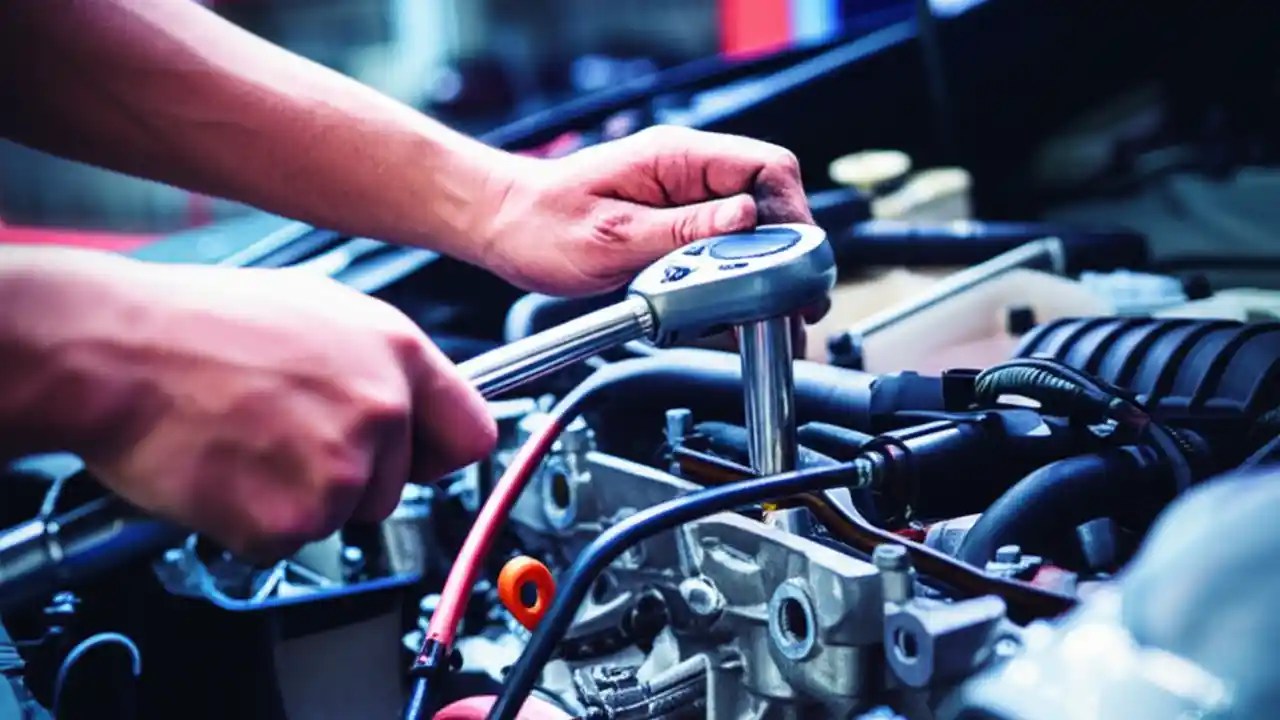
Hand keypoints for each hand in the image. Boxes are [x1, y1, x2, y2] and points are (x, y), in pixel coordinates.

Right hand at [39, 255, 495, 559]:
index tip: (420, 459)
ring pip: (343, 515)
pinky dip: (255, 521)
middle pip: (398, 486)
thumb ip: (381, 360)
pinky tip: (227, 469)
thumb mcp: (320, 308)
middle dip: (351, 474)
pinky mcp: (289, 521)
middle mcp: (380, 413)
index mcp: (396, 355)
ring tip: (250, 442)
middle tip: (287, 435)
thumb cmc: (198, 323)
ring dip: (300, 496)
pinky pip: (288, 541)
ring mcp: (338, 471)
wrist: (113, 353)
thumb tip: (412, 396)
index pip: (472, 435)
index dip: (439, 452)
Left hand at [478, 125, 813, 296]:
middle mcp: (687, 175)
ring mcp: (684, 202)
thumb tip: (746, 222)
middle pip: (769, 204)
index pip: (767, 167)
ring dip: (760, 275)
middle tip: (792, 302)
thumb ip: (682, 230)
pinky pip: (720, 253)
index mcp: (677, 158)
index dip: (791, 214)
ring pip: (751, 234)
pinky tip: (732, 315)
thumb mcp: (612, 235)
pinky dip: (730, 285)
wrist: (502, 228)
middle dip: (786, 255)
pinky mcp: (675, 230)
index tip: (794, 261)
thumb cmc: (540, 224)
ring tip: (769, 316)